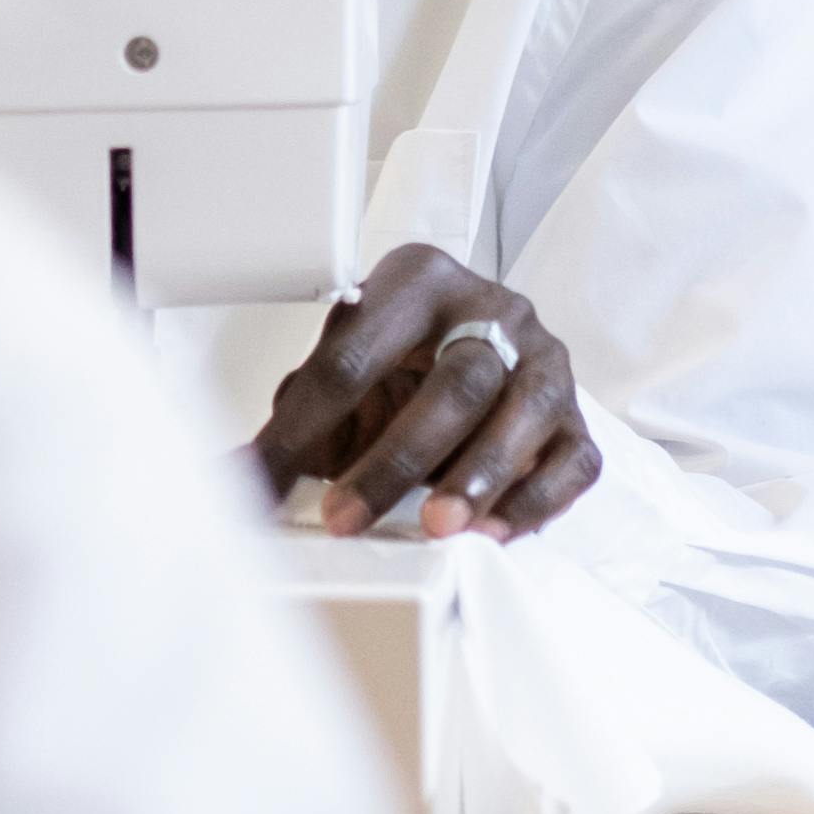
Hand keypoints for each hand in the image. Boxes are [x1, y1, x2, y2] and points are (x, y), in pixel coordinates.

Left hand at [254, 248, 599, 544]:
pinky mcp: (577, 416)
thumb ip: (298, 419)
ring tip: (435, 526)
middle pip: (457, 380)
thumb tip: (235, 478)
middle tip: (348, 516)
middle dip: (399, 457)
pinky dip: (536, 500)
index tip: (271, 476)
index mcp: (417, 283)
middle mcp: (492, 310)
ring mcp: (544, 361)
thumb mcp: (344, 375)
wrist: (475, 349)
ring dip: (478, 476)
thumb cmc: (400, 366)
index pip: (358, 352)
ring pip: (527, 410)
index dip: (309, 422)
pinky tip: (494, 530)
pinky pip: (574, 460)